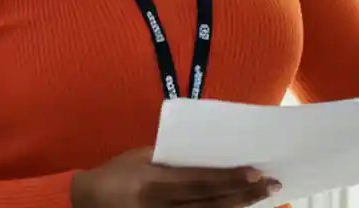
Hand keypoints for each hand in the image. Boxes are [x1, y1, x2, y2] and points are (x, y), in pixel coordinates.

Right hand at [70, 146, 279, 207]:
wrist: (88, 201)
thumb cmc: (117, 172)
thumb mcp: (141, 156)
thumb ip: (172, 159)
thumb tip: (208, 156)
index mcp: (155, 182)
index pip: (200, 181)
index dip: (229, 179)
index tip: (255, 173)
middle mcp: (161, 206)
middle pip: (211, 203)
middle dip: (243, 195)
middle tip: (271, 186)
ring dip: (237, 207)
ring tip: (261, 198)